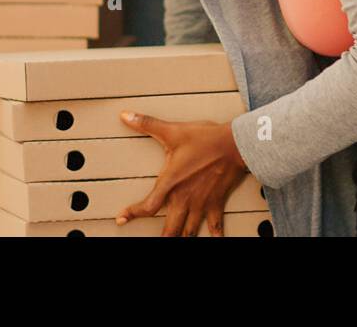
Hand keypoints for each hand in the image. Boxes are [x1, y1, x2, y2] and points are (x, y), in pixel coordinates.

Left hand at [115, 112, 249, 236]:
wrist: (234, 144)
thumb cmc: (205, 138)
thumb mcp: (173, 131)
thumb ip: (147, 124)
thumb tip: (126, 116)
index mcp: (171, 183)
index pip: (148, 206)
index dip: (132, 214)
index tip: (122, 218)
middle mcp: (184, 198)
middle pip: (170, 229)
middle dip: (162, 237)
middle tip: (156, 241)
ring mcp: (201, 203)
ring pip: (189, 230)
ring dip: (183, 237)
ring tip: (177, 241)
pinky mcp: (216, 202)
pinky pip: (215, 224)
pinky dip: (214, 234)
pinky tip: (214, 238)